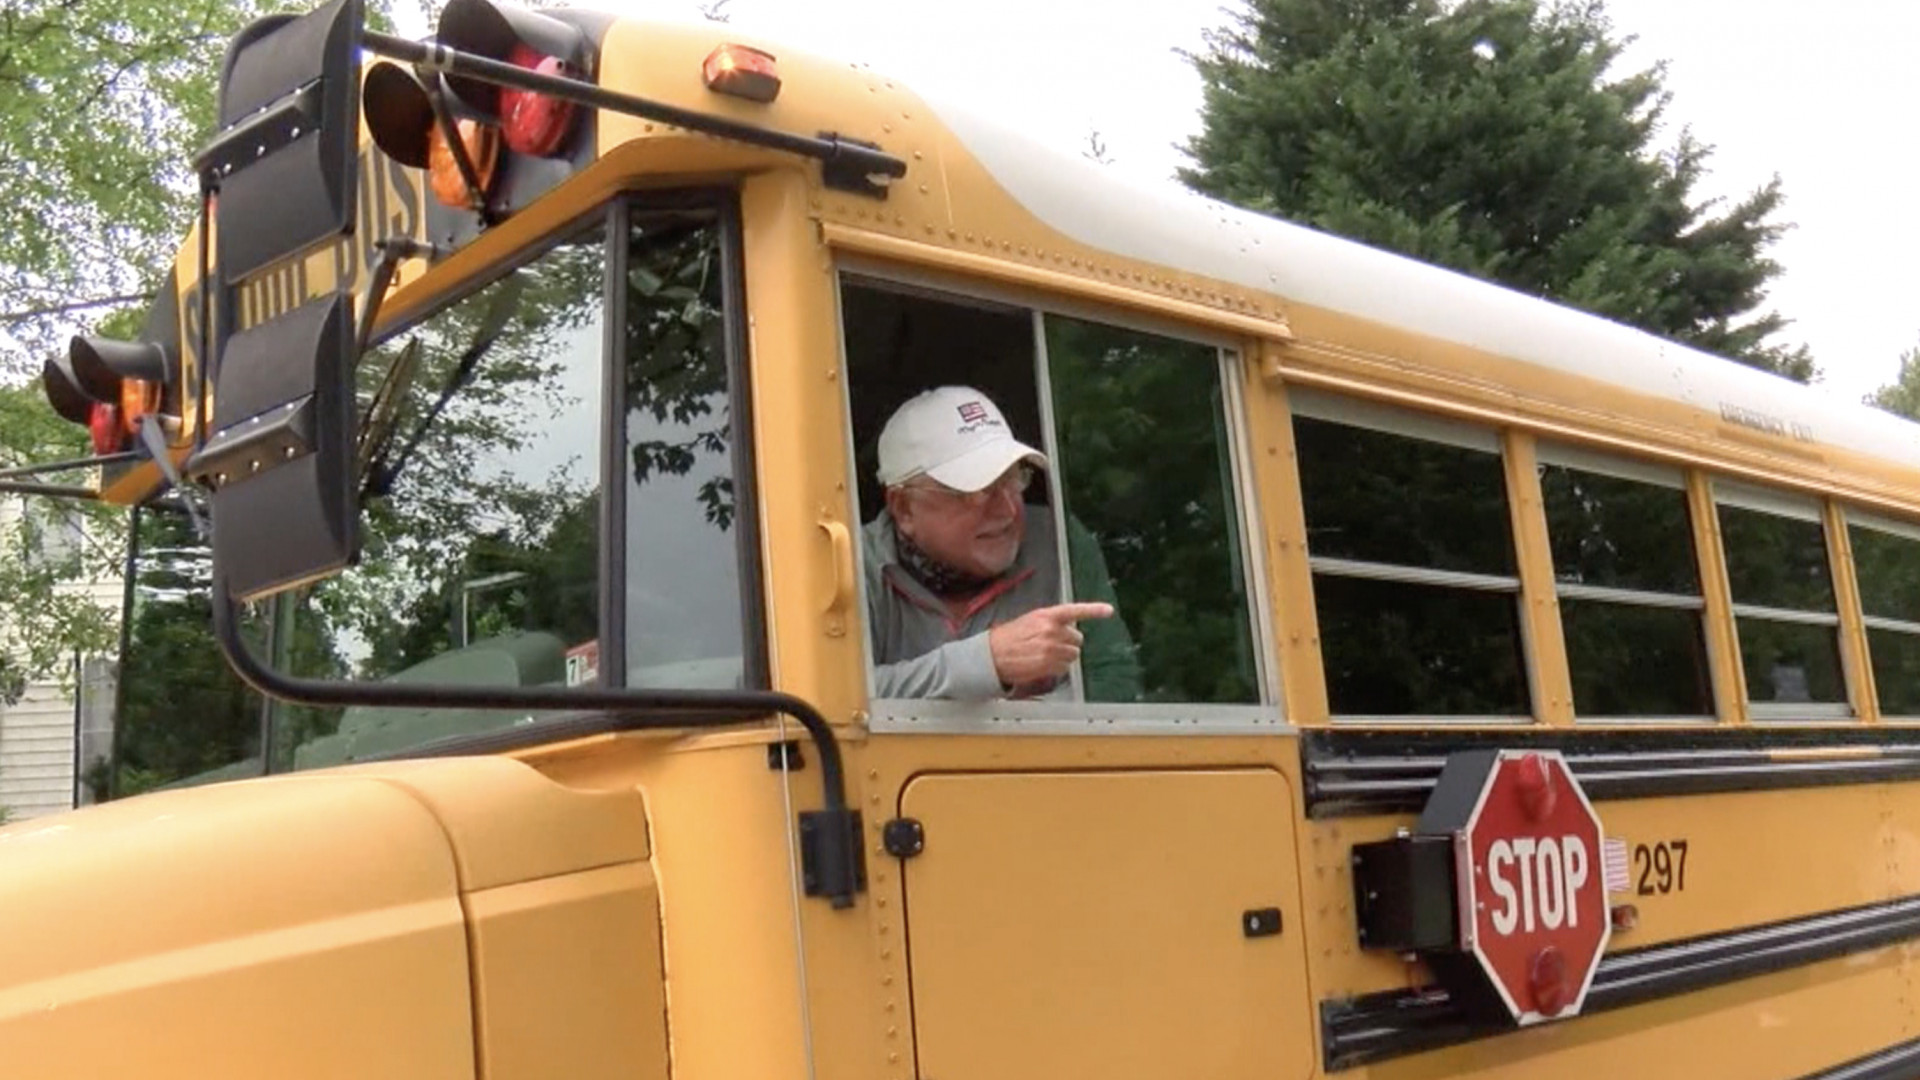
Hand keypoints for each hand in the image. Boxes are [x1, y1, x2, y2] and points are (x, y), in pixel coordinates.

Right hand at [987, 602, 1115, 688]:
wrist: (993, 654)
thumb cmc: (1010, 637)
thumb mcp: (1030, 620)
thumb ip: (1051, 622)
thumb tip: (1068, 628)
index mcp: (1047, 615)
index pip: (1075, 610)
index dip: (1094, 610)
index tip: (1109, 610)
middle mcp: (1052, 630)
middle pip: (1077, 637)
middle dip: (1069, 642)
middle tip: (1053, 644)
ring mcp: (1052, 648)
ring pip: (1074, 654)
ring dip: (1065, 655)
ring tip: (1047, 654)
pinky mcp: (1050, 665)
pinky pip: (1066, 667)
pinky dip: (1059, 667)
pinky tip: (1045, 663)